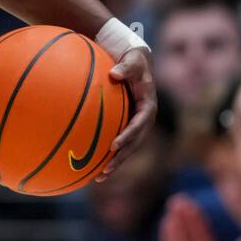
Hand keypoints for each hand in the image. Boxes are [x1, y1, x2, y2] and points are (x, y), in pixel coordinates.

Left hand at [98, 47, 156, 180]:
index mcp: (148, 106)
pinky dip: (108, 157)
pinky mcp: (127, 129)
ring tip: (99, 177)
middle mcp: (144, 120)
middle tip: (105, 169)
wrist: (134, 64)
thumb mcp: (131, 62)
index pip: (140, 124)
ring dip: (114, 163)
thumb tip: (114, 73)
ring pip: (127, 149)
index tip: (113, 144)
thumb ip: (125, 67)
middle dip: (121, 158)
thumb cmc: (131, 62)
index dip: (128, 136)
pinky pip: (119, 145)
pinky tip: (93, 168)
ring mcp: (136, 126)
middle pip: (134, 144)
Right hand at [159, 194, 240, 240]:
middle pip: (188, 229)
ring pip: (179, 236)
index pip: (202, 230)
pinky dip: (168, 236)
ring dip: (175, 223)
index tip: (192, 205)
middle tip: (178, 199)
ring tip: (171, 209)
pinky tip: (165, 224)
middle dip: (184, 215)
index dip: (197, 218)